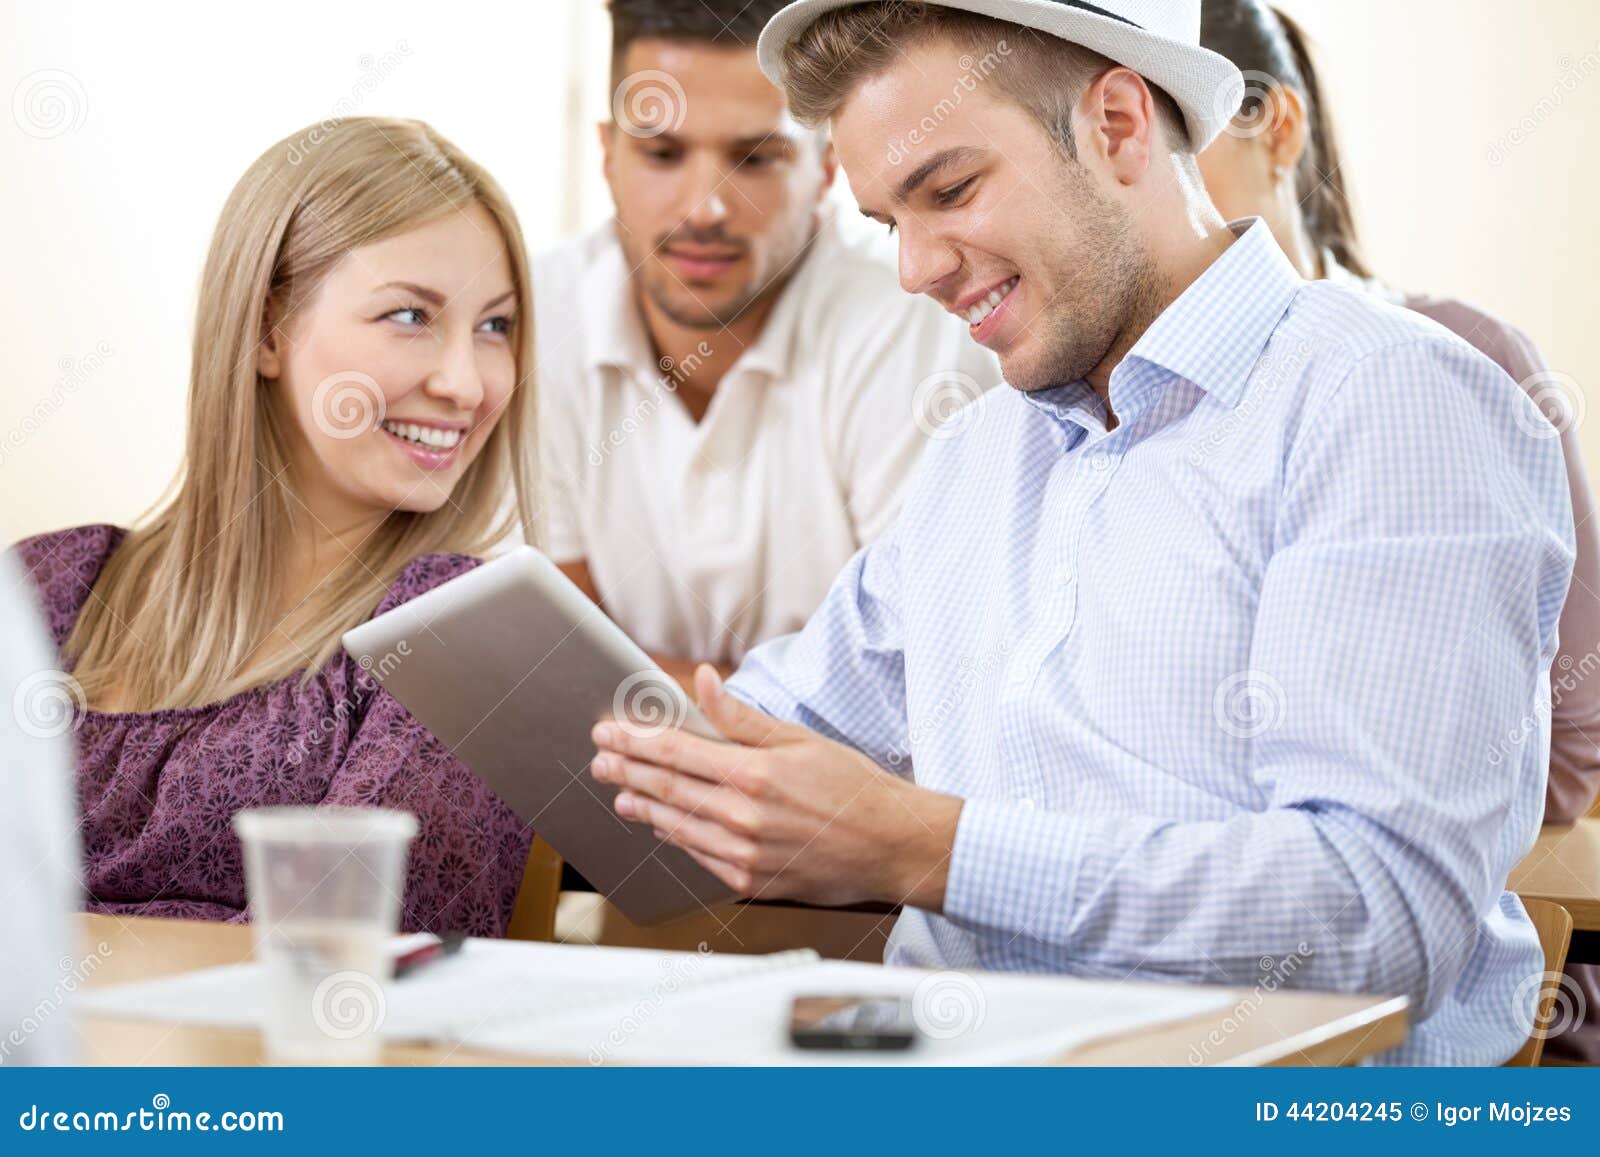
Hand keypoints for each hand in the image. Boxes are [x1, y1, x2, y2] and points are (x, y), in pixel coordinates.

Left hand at [589, 665, 961, 909]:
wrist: (891, 847)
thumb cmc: (853, 789)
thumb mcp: (799, 739)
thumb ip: (741, 716)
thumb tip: (704, 682)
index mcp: (752, 774)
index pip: (675, 752)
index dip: (635, 741)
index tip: (609, 732)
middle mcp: (742, 817)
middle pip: (666, 789)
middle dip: (626, 770)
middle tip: (600, 758)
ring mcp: (744, 855)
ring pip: (676, 826)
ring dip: (642, 807)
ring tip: (619, 793)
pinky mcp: (750, 882)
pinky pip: (699, 856)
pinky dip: (676, 838)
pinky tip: (662, 826)